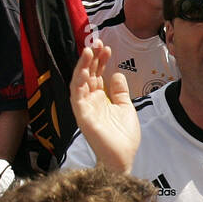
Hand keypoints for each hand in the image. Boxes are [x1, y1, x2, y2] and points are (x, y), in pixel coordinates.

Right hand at [69, 44, 140, 172]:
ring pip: (79, 83)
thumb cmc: (123, 137)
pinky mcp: (82, 116)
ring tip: (88, 51)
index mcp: (100, 99)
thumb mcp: (125, 108)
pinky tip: (85, 71)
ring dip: (82, 66)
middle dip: (91, 58)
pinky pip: (77, 96)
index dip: (100, 61)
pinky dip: (79, 83)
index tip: (106, 48)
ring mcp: (85, 108)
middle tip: (97, 43)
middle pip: (87, 75)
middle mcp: (90, 101)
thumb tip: (116, 73)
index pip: (97, 75)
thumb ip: (119, 91)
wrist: (122, 158)